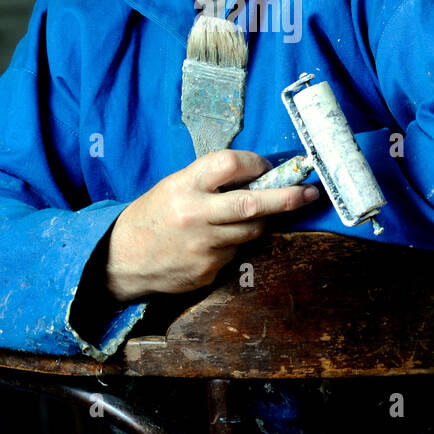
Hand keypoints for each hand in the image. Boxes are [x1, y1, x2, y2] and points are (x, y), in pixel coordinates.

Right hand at [104, 149, 319, 300]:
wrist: (122, 259)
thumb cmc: (154, 215)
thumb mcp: (174, 186)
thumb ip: (211, 181)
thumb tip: (259, 175)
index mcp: (183, 186)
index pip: (230, 164)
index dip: (255, 163)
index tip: (267, 167)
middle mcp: (194, 214)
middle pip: (253, 203)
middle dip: (287, 197)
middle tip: (310, 192)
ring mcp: (203, 246)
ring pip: (251, 230)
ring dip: (259, 221)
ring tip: (248, 216)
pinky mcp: (207, 270)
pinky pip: (237, 252)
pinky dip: (236, 244)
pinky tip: (216, 241)